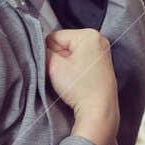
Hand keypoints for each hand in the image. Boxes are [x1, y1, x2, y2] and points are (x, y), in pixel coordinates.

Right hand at [45, 28, 117, 144]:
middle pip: (65, 44)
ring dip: (66, 64)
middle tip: (63, 74)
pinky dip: (75, 68)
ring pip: (72, 53)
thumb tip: (41, 48)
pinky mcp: (103, 65)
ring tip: (71, 78)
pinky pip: (81, 60)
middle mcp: (99, 39)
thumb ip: (44, 52)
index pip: (54, 37)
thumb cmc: (79, 87)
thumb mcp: (54, 66)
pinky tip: (77, 80)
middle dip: (59, 58)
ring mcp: (103, 52)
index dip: (48, 52)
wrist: (99, 110)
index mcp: (88, 35)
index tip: (53, 67)